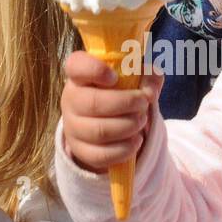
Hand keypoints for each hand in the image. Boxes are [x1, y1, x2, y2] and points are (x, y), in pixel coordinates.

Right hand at [60, 53, 163, 174]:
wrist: (108, 121)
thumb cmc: (119, 92)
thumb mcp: (134, 78)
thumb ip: (147, 76)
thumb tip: (150, 91)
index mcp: (80, 75)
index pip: (76, 66)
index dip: (94, 69)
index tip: (114, 76)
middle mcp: (71, 100)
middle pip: (94, 103)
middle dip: (126, 104)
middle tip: (143, 103)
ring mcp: (73, 127)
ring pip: (100, 131)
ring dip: (128, 126)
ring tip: (141, 121)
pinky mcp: (81, 151)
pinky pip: (102, 154)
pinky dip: (125, 149)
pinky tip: (136, 140)